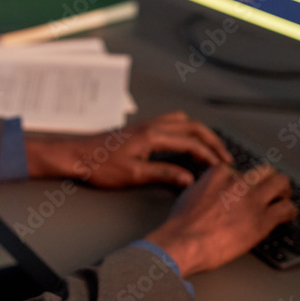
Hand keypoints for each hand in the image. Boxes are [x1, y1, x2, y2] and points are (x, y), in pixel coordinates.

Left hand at [25, 111, 232, 187]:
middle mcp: (151, 126)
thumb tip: (189, 178)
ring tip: (210, 152)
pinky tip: (185, 147)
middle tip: (225, 157)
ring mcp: (146, 125)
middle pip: (192, 127)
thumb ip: (163, 174)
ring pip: (182, 122)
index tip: (221, 167)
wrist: (75, 155)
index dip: (209, 155)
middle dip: (212, 141)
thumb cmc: (98, 165)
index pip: (191, 142)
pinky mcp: (140, 130)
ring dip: (199, 134)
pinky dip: (185, 132)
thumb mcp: (133, 175)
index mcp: (152, 136)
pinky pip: (171, 124)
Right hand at [146, 162, 297, 276]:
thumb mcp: (189, 193)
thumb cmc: (181, 224)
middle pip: (265, 171)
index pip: (240, 170)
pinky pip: (287, 208)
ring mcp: (252, 199)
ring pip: (281, 183)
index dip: (244, 182)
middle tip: (271, 190)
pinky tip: (287, 215)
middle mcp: (238, 181)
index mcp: (219, 173)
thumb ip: (205, 186)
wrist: (185, 242)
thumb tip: (210, 190)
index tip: (245, 191)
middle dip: (269, 180)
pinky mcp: (263, 219)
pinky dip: (290, 211)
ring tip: (283, 199)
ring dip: (283, 191)